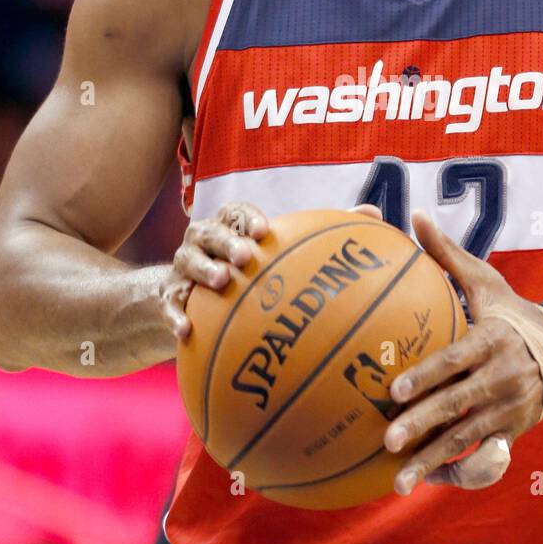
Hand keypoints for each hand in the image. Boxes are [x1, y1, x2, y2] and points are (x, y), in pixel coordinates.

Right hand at [158, 201, 380, 339]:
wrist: (193, 302)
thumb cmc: (250, 272)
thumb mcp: (280, 253)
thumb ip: (323, 235)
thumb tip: (375, 213)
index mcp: (231, 227)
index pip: (237, 213)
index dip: (249, 219)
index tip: (267, 231)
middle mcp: (203, 242)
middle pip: (208, 233)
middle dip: (226, 242)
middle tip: (245, 257)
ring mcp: (182, 269)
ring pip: (185, 264)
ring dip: (203, 271)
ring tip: (221, 282)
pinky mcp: (167, 298)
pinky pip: (168, 306)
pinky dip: (176, 315)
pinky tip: (187, 331)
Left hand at [383, 210, 542, 493]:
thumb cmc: (513, 313)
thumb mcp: (487, 282)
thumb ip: (447, 254)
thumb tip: (413, 215)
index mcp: (492, 340)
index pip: (457, 360)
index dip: (428, 376)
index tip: (395, 390)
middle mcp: (502, 378)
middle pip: (458, 406)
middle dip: (423, 425)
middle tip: (388, 440)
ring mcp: (508, 411)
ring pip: (466, 440)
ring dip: (432, 461)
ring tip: (399, 482)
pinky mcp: (512, 434)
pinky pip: (483, 458)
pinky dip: (456, 472)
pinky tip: (426, 481)